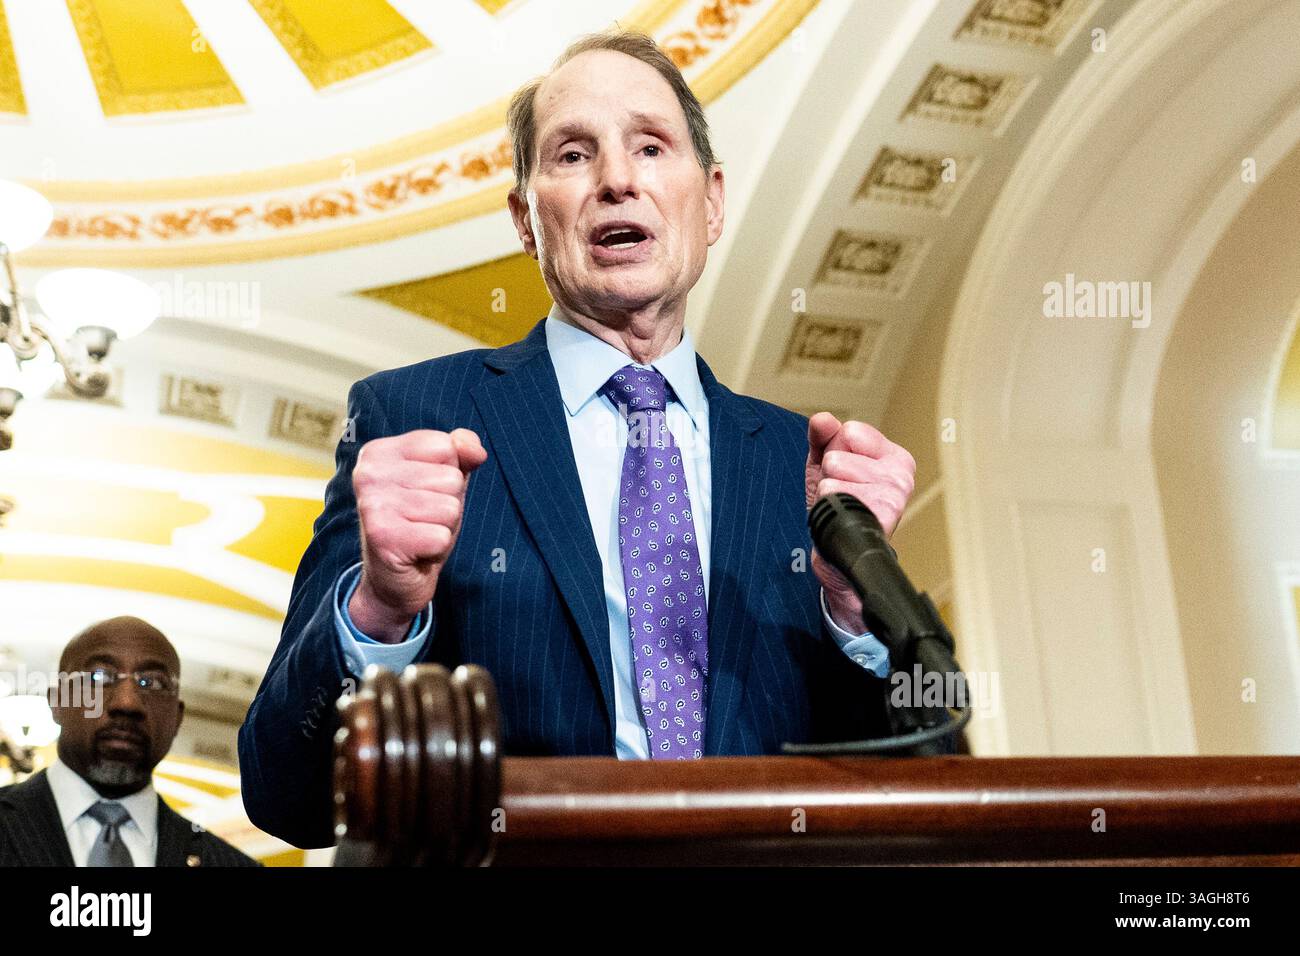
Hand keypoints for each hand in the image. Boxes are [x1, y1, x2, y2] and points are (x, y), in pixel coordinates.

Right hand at [349, 429, 486, 641]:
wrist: (394, 579)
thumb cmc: (420, 522)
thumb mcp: (444, 481)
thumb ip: (461, 453)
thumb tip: (474, 450)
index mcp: (378, 452)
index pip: (445, 446)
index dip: (449, 474)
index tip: (425, 493)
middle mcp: (368, 473)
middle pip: (450, 478)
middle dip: (448, 503)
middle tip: (422, 519)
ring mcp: (372, 505)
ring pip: (449, 507)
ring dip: (443, 527)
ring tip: (419, 533)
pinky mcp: (382, 537)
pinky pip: (441, 536)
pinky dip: (437, 547)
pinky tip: (416, 551)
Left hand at [805, 412, 915, 632]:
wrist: (837, 550)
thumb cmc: (837, 506)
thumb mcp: (824, 464)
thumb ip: (822, 437)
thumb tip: (822, 419)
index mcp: (893, 456)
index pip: (851, 431)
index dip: (836, 450)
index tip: (843, 471)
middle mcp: (900, 474)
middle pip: (839, 454)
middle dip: (831, 474)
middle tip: (841, 495)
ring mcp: (894, 496)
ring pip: (836, 474)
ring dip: (829, 493)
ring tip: (843, 507)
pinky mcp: (884, 515)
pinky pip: (837, 495)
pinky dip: (830, 507)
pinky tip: (845, 518)